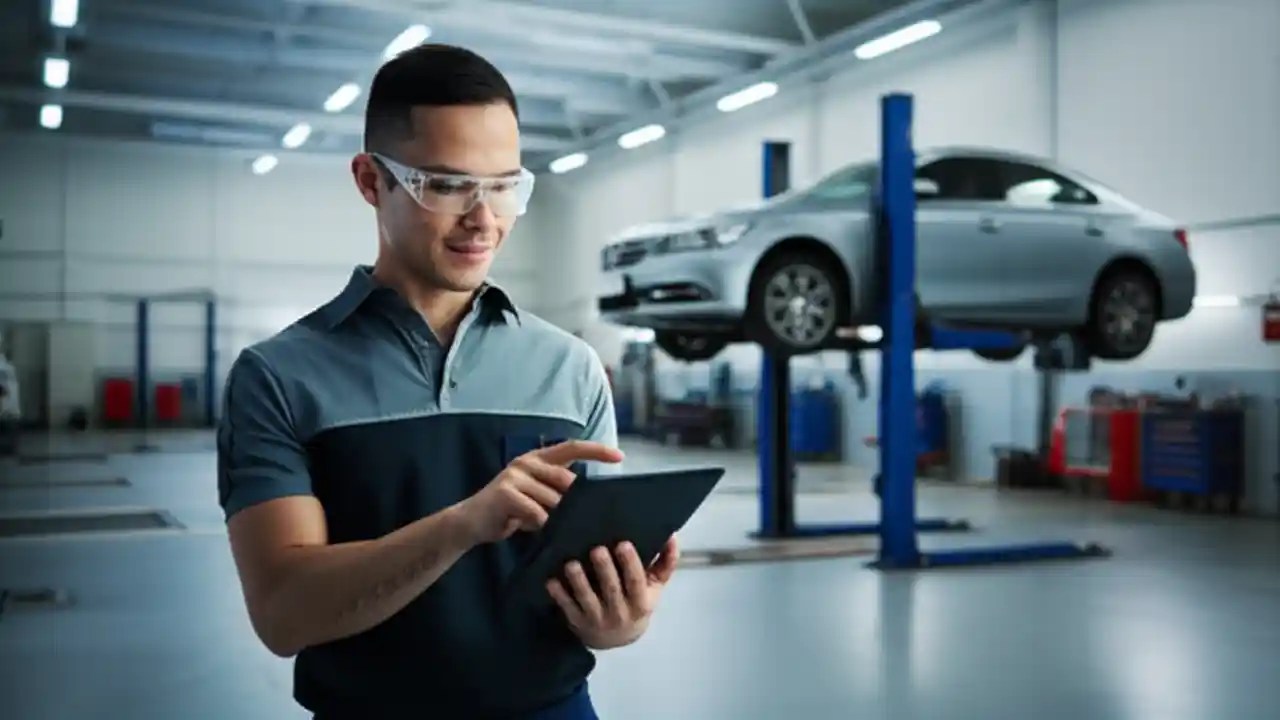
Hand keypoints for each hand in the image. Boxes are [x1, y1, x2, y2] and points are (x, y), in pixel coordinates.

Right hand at [454, 440, 623, 544]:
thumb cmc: (508, 512)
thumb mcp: (536, 498)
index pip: (572, 447)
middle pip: (567, 480)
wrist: (470, 522)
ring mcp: (515, 475)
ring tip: (553, 528)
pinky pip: (537, 513)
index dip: (597, 450)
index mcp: (538, 459)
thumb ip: (557, 494)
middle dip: (577, 503)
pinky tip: (535, 530)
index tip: (619, 456)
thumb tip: (589, 503)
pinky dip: (541, 525)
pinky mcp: (506, 493)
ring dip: (557, 519)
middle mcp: (527, 462)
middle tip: (587, 519)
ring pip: (554, 500)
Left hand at [547, 535, 679, 649]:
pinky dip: (559, 595)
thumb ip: (665, 563)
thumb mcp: (654, 587)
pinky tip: (552, 581)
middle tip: (596, 549)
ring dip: (579, 581)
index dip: (630, 564)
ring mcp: (597, 619)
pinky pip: (567, 609)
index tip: (623, 544)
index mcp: (641, 603)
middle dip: (604, 569)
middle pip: (611, 589)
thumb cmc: (637, 602)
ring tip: (571, 564)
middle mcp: (620, 613)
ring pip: (587, 600)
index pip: (636, 582)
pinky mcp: (578, 623)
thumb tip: (672, 535)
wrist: (618, 638)